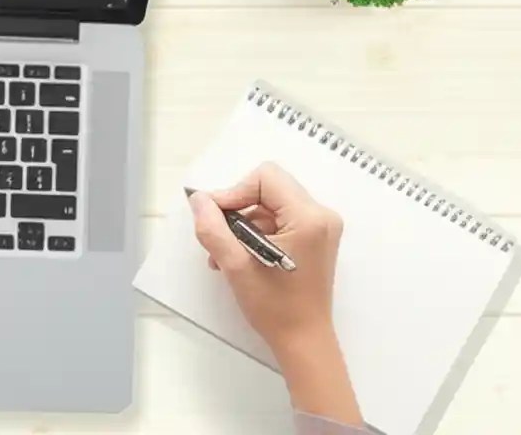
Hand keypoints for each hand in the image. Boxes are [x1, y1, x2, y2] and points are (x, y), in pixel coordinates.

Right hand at [190, 162, 361, 425]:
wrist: (304, 341)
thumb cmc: (275, 308)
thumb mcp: (236, 267)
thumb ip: (213, 229)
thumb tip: (199, 200)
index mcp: (309, 217)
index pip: (265, 178)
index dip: (234, 192)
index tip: (215, 217)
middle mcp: (321, 215)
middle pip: (269, 188)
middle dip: (238, 209)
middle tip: (218, 236)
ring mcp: (321, 227)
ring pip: (271, 205)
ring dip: (244, 224)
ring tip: (224, 255)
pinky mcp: (315, 238)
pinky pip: (280, 220)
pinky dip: (257, 233)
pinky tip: (240, 257)